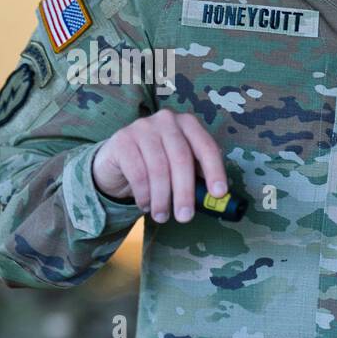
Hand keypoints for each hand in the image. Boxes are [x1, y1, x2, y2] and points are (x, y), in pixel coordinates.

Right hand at [91, 109, 227, 222]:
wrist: (118, 160)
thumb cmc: (156, 165)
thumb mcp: (179, 167)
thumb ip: (197, 177)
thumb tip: (214, 200)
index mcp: (187, 124)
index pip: (206, 146)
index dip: (214, 171)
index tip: (218, 194)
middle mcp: (166, 120)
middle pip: (181, 158)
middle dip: (185, 192)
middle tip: (185, 217)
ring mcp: (142, 127)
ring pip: (158, 168)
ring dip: (162, 198)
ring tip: (162, 216)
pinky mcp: (122, 139)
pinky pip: (137, 172)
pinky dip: (144, 194)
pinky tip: (145, 204)